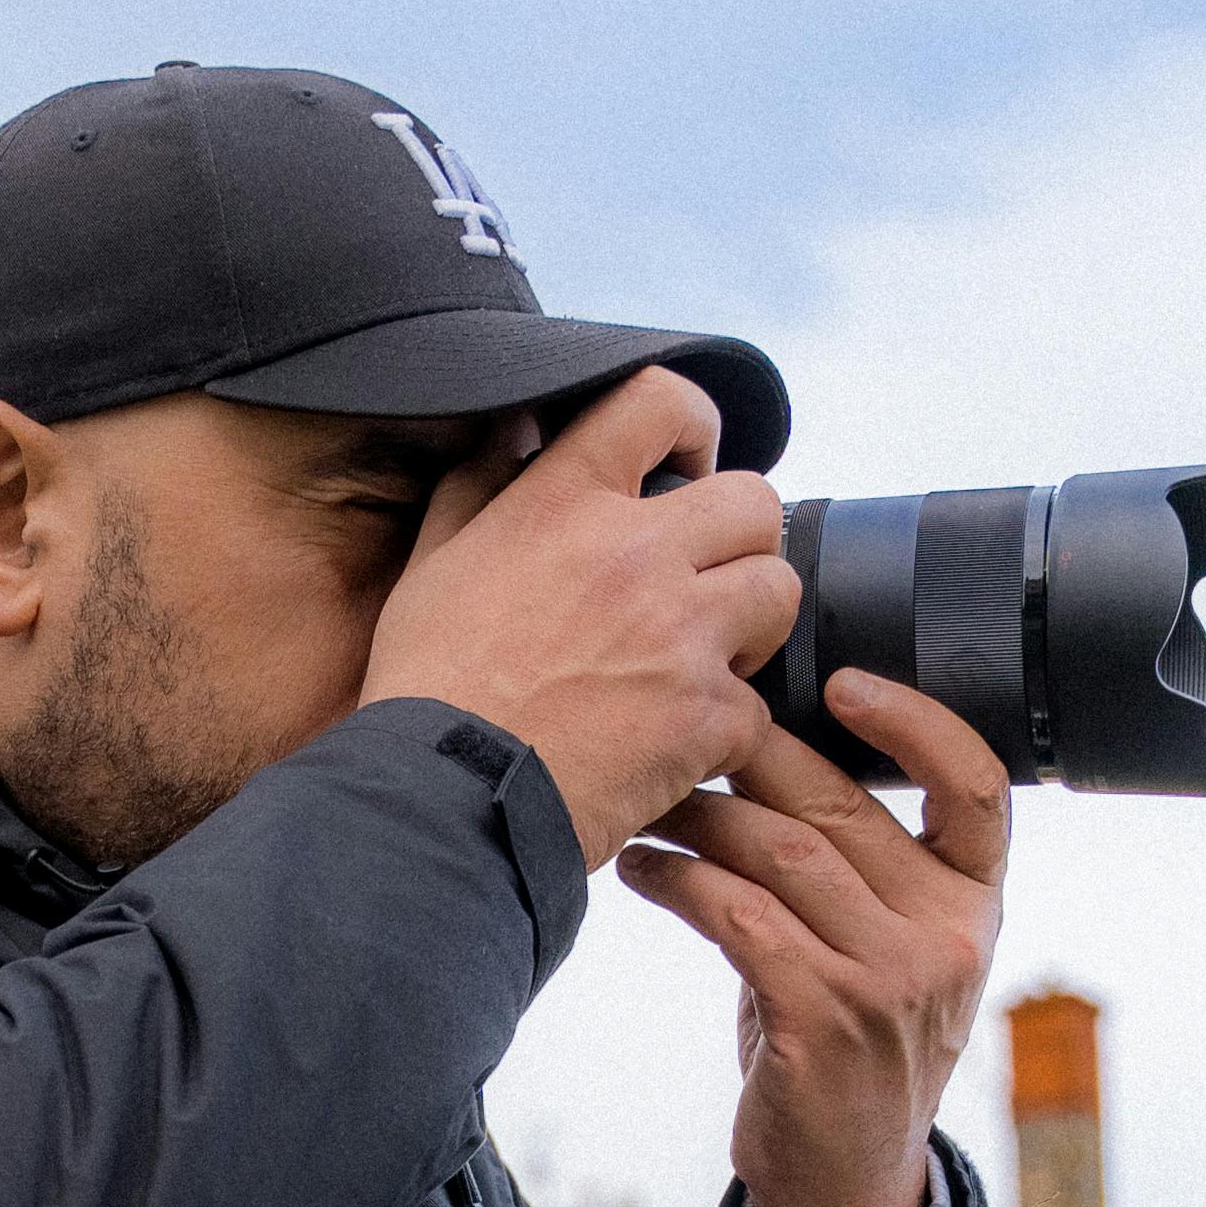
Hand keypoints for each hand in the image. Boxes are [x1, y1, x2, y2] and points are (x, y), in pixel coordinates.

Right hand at [358, 366, 802, 868]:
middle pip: (754, 500)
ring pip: (779, 591)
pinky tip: (678, 746)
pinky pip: (756, 707)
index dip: (691, 424)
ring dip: (751, 626)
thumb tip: (512, 428)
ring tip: (705, 661)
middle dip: (739, 538)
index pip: (658, 401)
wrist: (441, 804)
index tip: (686, 464)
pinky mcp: (704, 717)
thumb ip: (476, 487)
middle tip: (704, 580)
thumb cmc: (426, 692)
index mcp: (563, 504)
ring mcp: (680, 635)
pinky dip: (725, 732)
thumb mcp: (430, 568)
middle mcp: (635, 553)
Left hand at [614, 672, 1009, 1206]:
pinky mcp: (824, 1019)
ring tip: (646, 803)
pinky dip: (681, 884)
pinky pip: (740, 917)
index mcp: (974, 904)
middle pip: (841, 807)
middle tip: (680, 733)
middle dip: (748, 758)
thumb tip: (768, 755)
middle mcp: (946, 935)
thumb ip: (860, 870)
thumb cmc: (849, 1050)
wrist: (846, 1185)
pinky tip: (643, 870)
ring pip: (781, 853)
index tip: (844, 680)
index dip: (916, 722)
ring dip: (700, 817)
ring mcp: (891, 979)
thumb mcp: (885, 954)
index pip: (977, 787)